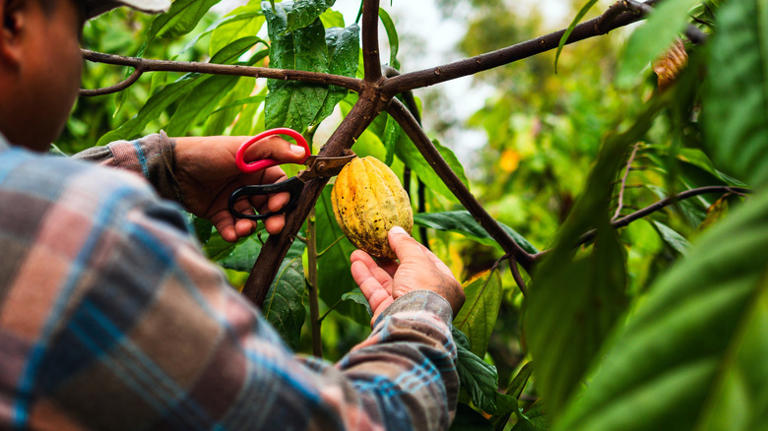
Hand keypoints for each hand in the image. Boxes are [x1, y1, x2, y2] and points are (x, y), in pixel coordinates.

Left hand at [173, 135, 306, 241]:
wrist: (172, 168)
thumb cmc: (210, 153)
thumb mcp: (244, 148)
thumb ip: (274, 150)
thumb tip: (304, 152)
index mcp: (257, 167)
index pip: (280, 185)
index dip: (283, 197)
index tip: (279, 205)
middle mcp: (248, 184)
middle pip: (269, 205)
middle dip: (272, 217)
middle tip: (273, 227)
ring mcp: (233, 199)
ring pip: (251, 218)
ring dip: (251, 226)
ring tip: (244, 227)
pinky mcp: (217, 213)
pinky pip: (231, 226)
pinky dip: (233, 232)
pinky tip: (231, 233)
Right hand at [350, 226, 463, 326]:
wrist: (411, 324)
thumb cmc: (423, 290)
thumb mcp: (417, 259)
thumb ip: (405, 244)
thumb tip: (396, 230)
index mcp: (446, 285)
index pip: (427, 261)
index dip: (411, 248)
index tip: (395, 237)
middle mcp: (428, 296)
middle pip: (405, 272)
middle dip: (387, 257)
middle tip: (374, 244)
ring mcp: (407, 306)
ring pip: (387, 282)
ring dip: (372, 266)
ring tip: (356, 251)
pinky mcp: (389, 314)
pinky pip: (377, 293)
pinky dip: (366, 278)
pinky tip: (355, 264)